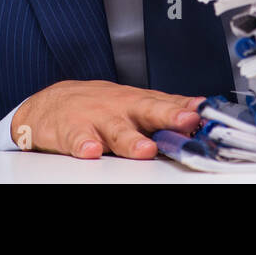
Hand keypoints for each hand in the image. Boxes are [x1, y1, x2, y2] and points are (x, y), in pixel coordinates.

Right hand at [10, 80, 204, 158]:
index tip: (205, 111)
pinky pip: (78, 139)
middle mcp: (120, 108)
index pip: (167, 103)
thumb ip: (162, 108)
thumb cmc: (98, 105)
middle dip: (168, 116)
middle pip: (147, 111)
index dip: (186, 107)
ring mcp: (96, 119)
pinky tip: (91, 152)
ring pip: (116, 130)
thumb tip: (198, 112)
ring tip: (145, 149)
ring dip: (131, 140)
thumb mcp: (131, 102)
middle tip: (186, 121)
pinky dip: (84, 145)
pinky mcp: (71, 131)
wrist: (51, 103)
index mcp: (137, 102)